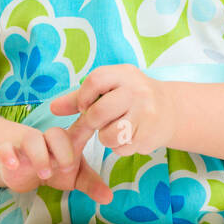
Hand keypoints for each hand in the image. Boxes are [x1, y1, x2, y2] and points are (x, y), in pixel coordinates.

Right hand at [0, 121, 113, 203]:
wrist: (22, 167)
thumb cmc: (54, 166)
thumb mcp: (75, 176)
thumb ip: (91, 184)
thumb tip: (108, 197)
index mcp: (68, 141)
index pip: (82, 126)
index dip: (91, 120)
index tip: (99, 119)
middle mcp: (48, 140)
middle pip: (56, 134)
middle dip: (64, 150)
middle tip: (68, 168)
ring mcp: (27, 145)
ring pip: (32, 139)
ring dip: (39, 156)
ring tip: (45, 174)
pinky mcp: (9, 151)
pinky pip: (6, 148)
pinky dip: (8, 155)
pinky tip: (13, 165)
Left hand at [49, 64, 175, 157]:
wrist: (171, 110)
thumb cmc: (132, 96)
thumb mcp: (110, 87)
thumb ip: (80, 97)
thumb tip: (52, 108)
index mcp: (124, 74)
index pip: (94, 81)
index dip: (83, 97)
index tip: (86, 105)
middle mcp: (137, 91)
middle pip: (98, 112)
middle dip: (92, 122)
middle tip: (99, 121)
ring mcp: (145, 114)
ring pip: (108, 135)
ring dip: (106, 137)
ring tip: (115, 129)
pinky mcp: (149, 135)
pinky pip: (121, 148)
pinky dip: (120, 147)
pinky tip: (129, 136)